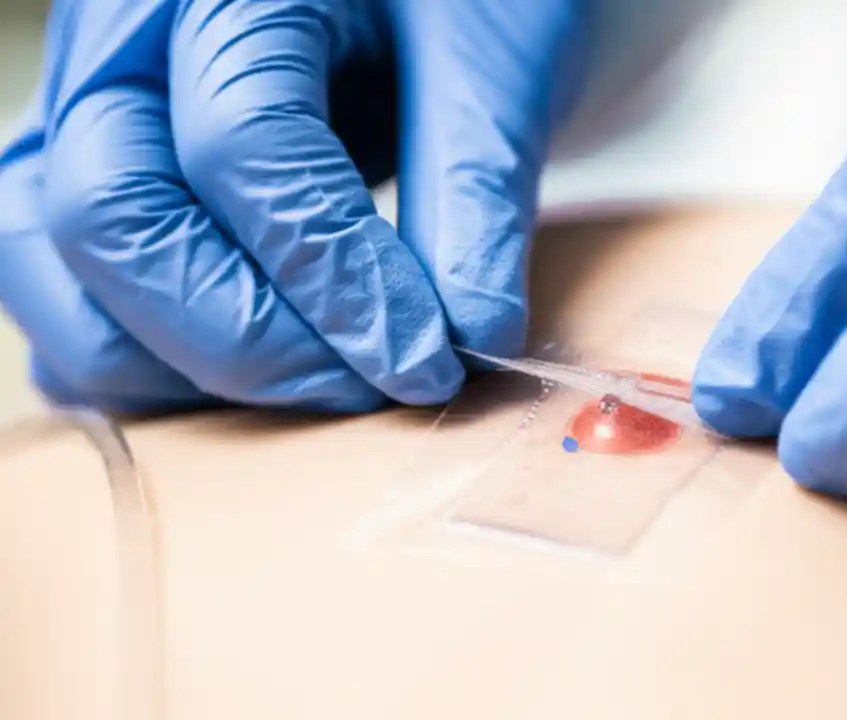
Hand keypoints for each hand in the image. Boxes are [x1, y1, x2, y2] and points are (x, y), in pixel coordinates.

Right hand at [0, 0, 587, 411]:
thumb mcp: (485, 60)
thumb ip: (474, 189)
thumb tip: (470, 335)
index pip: (242, 151)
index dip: (337, 279)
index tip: (428, 360)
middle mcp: (118, 44)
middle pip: (114, 217)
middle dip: (250, 336)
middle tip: (378, 383)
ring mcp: (84, 111)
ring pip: (55, 270)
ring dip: (185, 363)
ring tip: (327, 381)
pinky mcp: (89, 172)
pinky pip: (65, 294)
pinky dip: (145, 359)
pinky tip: (263, 369)